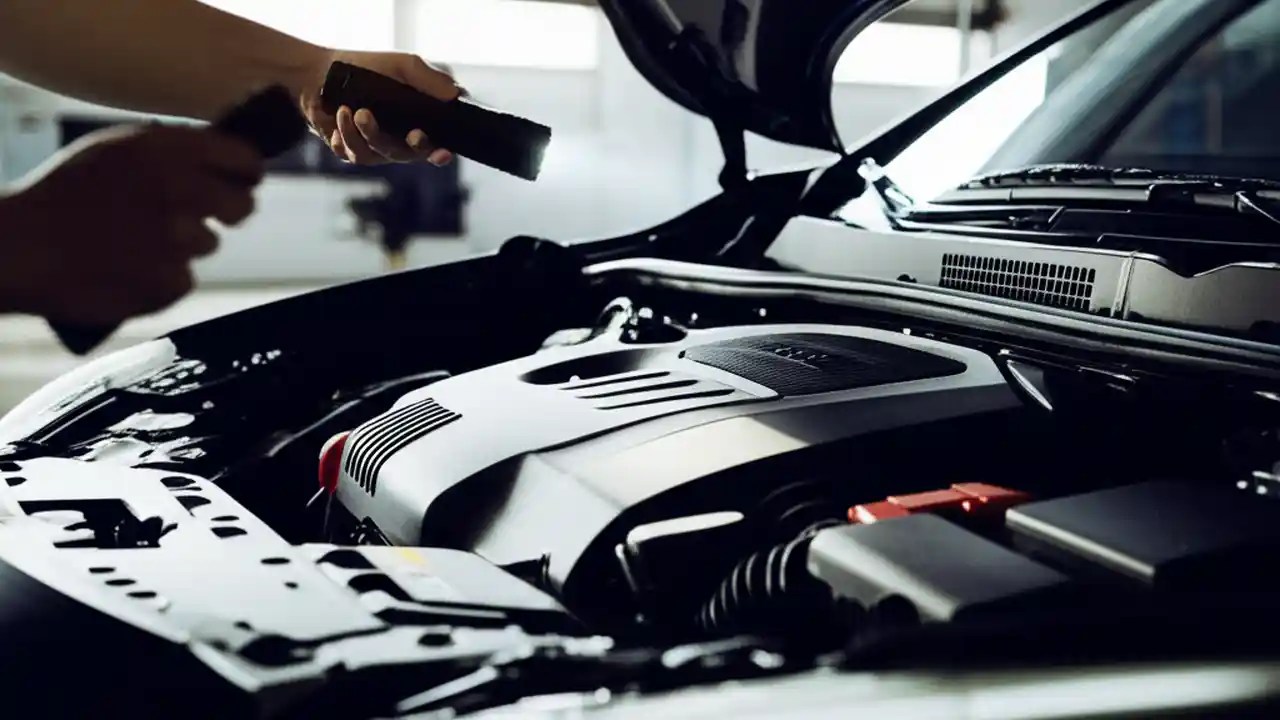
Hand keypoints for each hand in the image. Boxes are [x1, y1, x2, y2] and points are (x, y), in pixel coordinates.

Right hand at [0, 124, 262, 325]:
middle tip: (207, 216)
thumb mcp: (113, 151)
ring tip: (132, 242)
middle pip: (242, 206)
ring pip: (208, 244)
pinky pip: (182, 278)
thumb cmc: (63, 195)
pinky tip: (125, 268)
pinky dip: (160, 277)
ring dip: (182, 246)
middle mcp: (179, 189)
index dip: (247, 171)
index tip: (246, 179)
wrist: (18, 247)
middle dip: (229, 211)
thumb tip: (223, 159)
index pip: (242, 156)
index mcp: (166, 148)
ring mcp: (178, 238)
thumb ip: (169, 151)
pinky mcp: (170, 280)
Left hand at [300, 50, 461, 165]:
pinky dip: (343, 138)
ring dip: (360, 132)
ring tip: (346, 110)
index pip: (435, 147)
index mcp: (418, 124)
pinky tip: (338, 119)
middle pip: (405, 154)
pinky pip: (350, 155)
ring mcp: (374, 148)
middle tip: (387, 123)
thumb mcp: (403, 66)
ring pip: (374, 154)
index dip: (440, 153)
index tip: (442, 152)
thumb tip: (456, 94)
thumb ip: (430, 80)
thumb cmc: (369, 67)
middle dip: (394, 141)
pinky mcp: (350, 150)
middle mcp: (399, 141)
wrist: (323, 72)